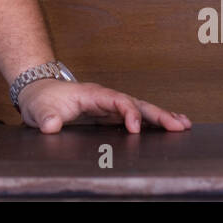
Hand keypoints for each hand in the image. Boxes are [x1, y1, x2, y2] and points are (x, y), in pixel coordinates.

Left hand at [16, 80, 190, 133]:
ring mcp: (109, 106)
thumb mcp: (39, 109)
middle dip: (157, 114)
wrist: (38, 94)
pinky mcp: (109, 115)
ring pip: (139, 109)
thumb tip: (51, 125)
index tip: (136, 128)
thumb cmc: (41, 100)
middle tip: (179, 125)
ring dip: (160, 117)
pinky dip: (151, 122)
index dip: (128, 112)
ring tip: (184, 125)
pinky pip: (134, 117)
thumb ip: (46, 117)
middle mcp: (105, 98)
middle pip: (136, 103)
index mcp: (92, 94)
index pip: (116, 100)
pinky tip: (167, 127)